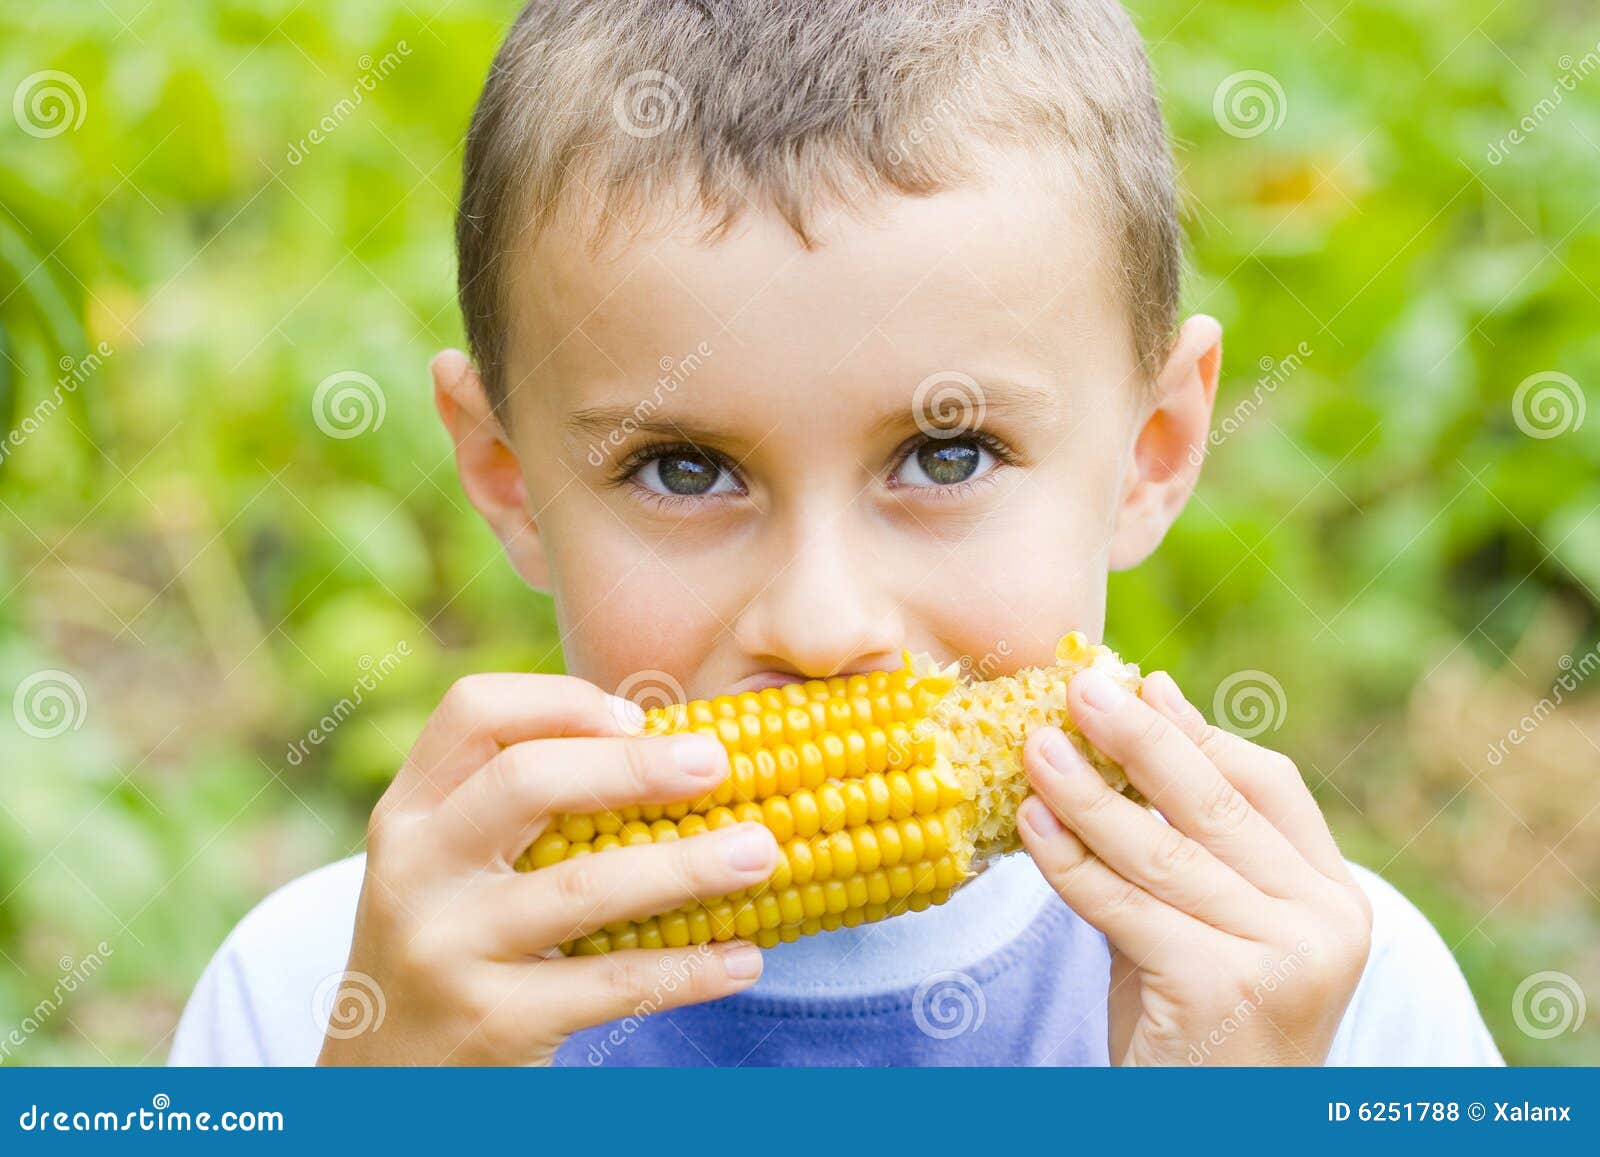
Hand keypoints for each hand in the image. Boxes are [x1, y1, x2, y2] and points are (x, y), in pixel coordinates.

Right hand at [318, 674, 778, 1064]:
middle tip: (718, 763)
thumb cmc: (453, 946)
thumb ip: (524, 806)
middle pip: (525, 780)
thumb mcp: (452, 866)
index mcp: (410, 811)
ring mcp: (446, 948)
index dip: (563, 701)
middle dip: (634, 765)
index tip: (641, 717)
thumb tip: (680, 750)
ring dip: (686, 866)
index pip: (474, 711)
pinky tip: (743, 958)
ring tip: (761, 852)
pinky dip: (687, 969)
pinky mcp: (490, 1022)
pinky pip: (610, 984)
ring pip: (582, 887)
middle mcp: (416, 869)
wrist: (383, 1086)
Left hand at [1018, 668, 1371, 1065]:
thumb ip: (1181, 841)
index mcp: (1334, 897)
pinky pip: (1125, 907)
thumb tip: (1143, 715)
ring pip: (1162, 852)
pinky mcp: (1220, 989)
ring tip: (1034, 745)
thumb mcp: (1203, 924)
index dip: (1198, 732)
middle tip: (1080, 686)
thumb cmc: (1195, 1025)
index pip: (1270, 785)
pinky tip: (1031, 822)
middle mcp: (1325, 923)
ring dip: (1087, 792)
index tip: (1139, 685)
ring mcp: (1282, 958)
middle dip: (1139, 738)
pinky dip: (1069, 861)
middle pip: (1216, 805)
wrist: (1208, 1134)